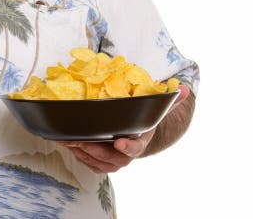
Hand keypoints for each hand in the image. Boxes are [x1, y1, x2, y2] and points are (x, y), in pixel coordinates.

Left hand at [60, 85, 190, 172]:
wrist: (135, 135)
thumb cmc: (143, 122)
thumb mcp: (156, 110)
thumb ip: (168, 101)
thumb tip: (185, 89)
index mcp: (140, 141)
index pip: (136, 148)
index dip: (128, 147)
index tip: (119, 143)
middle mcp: (127, 154)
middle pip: (112, 158)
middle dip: (96, 151)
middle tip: (81, 141)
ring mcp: (114, 160)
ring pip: (98, 162)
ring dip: (82, 153)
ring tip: (69, 141)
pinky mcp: (102, 162)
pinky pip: (90, 164)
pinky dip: (78, 156)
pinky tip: (67, 144)